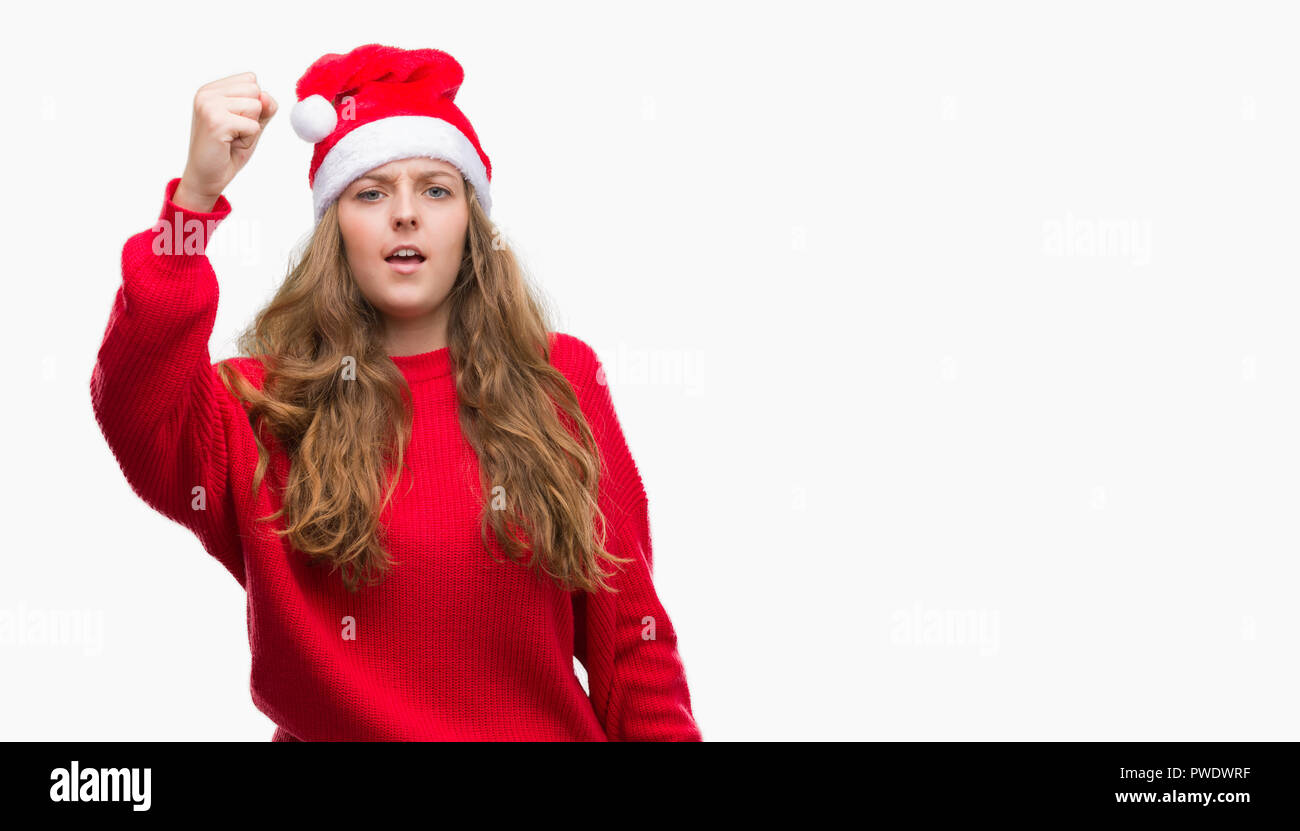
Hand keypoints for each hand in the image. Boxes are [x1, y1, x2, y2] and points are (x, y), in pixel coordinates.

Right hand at [175, 72, 277, 211]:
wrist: (206, 177)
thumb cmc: (227, 151)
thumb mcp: (251, 124)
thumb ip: (264, 106)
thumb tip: (265, 96)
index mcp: (212, 89)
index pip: (251, 80)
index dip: (252, 107)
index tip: (234, 123)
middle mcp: (207, 93)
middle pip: (256, 91)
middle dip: (253, 117)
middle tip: (233, 133)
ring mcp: (209, 105)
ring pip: (256, 106)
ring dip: (251, 129)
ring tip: (232, 138)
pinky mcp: (216, 121)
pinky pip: (253, 125)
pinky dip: (248, 140)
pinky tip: (229, 145)